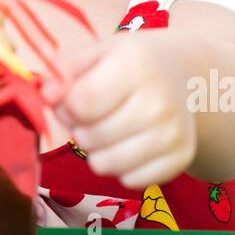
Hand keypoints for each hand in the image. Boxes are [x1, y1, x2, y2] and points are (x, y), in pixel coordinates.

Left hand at [40, 29, 197, 188]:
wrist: (188, 79)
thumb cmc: (131, 65)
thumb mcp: (98, 54)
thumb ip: (65, 71)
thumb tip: (46, 94)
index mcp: (135, 66)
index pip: (81, 103)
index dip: (64, 107)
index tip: (69, 101)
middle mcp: (158, 101)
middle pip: (90, 137)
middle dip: (80, 129)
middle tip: (92, 115)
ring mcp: (173, 133)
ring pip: (105, 165)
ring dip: (97, 151)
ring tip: (108, 130)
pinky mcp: (181, 158)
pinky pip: (130, 181)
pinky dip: (123, 167)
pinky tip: (130, 144)